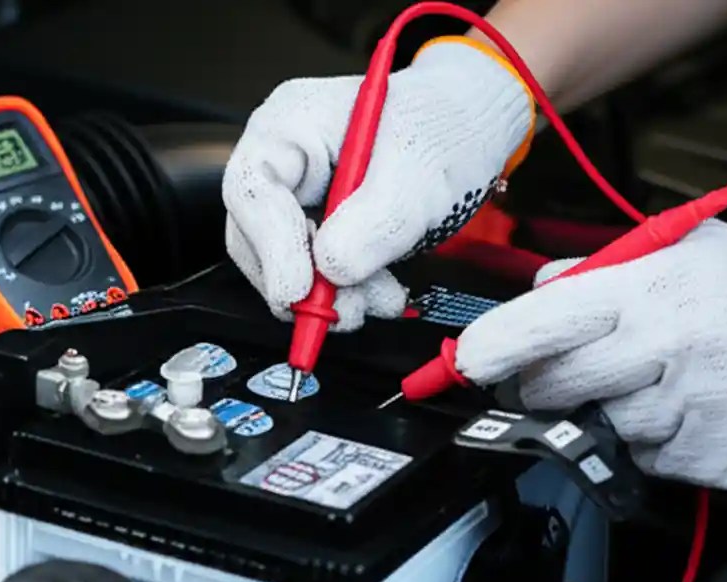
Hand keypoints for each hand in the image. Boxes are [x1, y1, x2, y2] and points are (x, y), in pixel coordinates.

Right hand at [222, 38, 533, 329]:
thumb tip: (331, 269)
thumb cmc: (446, 125)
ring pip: (285, 266)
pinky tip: (381, 294)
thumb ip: (375, 221)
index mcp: (291, 125)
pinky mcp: (321, 232)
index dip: (271, 246)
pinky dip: (347, 295)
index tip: (299, 290)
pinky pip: (316, 277)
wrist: (474, 131)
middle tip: (345, 310)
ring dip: (330, 298)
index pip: (253, 190)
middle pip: (257, 237)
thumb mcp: (420, 170)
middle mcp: (284, 163)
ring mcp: (299, 200)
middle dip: (302, 283)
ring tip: (380, 299)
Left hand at [456, 221, 726, 490]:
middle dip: (545, 383)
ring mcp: (689, 406)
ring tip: (671, 379)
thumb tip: (542, 285)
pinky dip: (659, 441)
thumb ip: (612, 263)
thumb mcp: (699, 248)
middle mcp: (669, 344)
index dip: (496, 343)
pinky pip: (646, 459)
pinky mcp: (709, 456)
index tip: (468, 360)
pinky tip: (700, 409)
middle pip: (554, 384)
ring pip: (600, 424)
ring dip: (615, 410)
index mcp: (660, 286)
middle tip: (570, 370)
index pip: (550, 316)